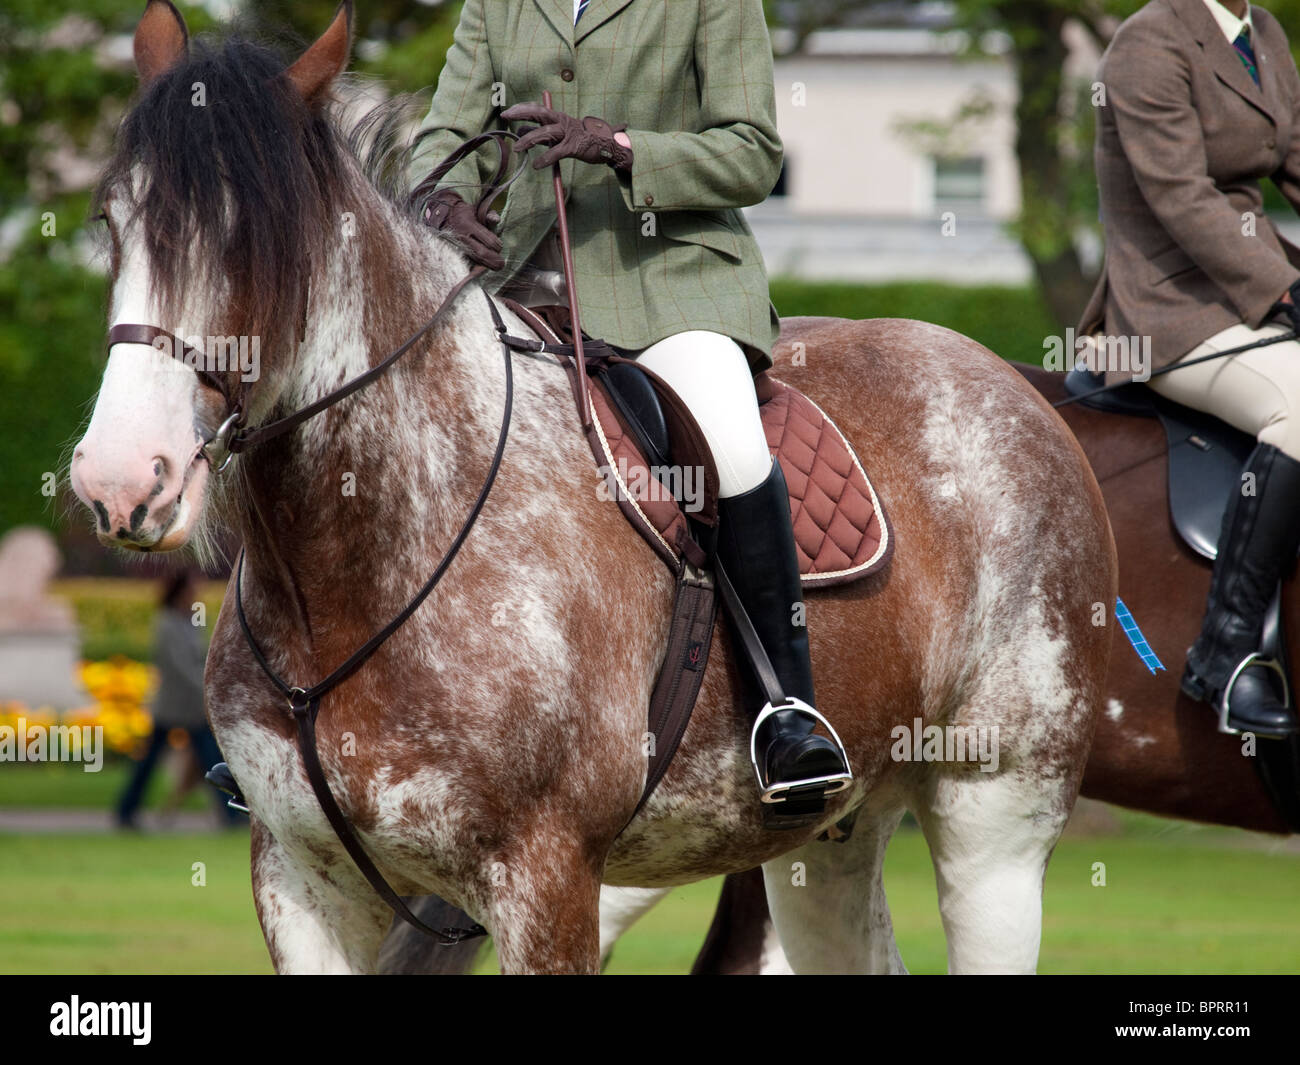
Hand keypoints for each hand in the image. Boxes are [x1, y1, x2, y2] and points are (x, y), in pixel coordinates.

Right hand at [420, 188, 503, 270]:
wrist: (444, 217)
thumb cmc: (465, 214)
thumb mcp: (476, 210)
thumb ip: (489, 215)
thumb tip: (497, 220)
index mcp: (468, 224)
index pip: (487, 239)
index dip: (497, 245)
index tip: (500, 246)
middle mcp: (463, 236)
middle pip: (481, 252)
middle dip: (493, 259)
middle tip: (502, 264)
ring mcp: (458, 245)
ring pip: (475, 259)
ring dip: (487, 265)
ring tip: (497, 267)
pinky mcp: (456, 251)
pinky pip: (469, 261)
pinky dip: (479, 265)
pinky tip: (486, 266)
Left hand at [501, 102, 633, 170]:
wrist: (606, 145)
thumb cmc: (580, 139)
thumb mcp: (557, 134)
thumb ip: (539, 133)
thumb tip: (519, 131)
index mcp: (558, 117)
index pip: (536, 109)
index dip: (521, 109)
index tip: (507, 113)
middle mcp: (562, 121)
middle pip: (539, 113)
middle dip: (521, 113)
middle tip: (506, 116)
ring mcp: (568, 133)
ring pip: (545, 133)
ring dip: (529, 140)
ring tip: (516, 148)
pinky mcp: (574, 147)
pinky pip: (557, 152)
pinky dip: (545, 159)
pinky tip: (536, 165)